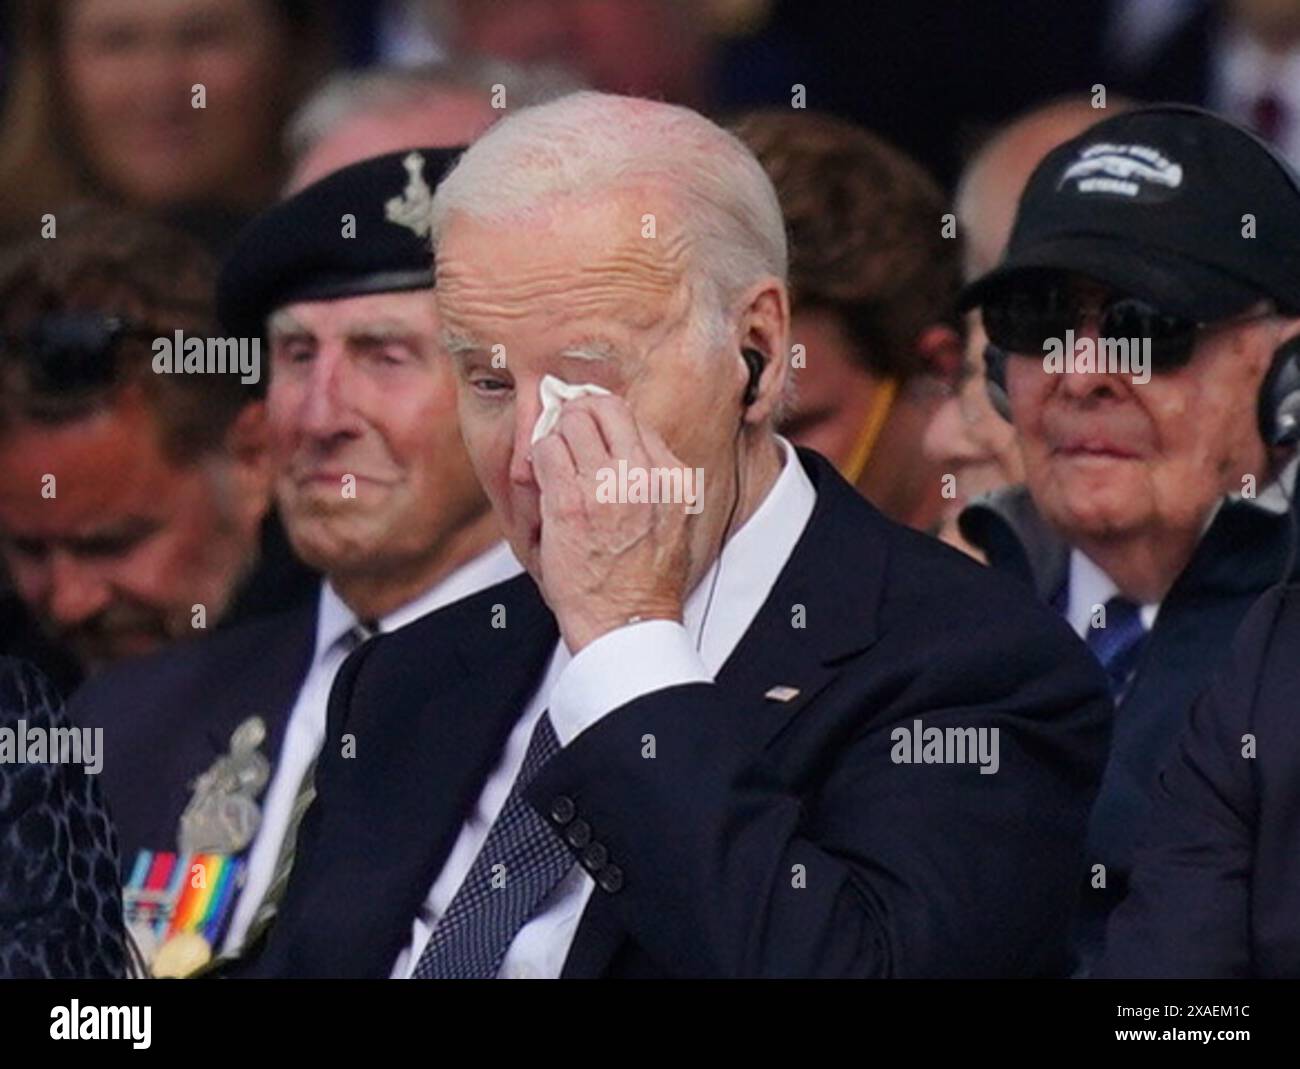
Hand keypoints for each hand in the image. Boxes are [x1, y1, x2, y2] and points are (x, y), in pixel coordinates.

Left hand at [531, 394, 692, 651]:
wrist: (627, 623)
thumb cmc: (644, 581)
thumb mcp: (672, 522)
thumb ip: (655, 482)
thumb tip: (626, 448)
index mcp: (672, 477)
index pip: (634, 420)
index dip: (606, 423)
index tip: (592, 436)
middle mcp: (644, 474)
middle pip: (604, 408)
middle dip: (580, 414)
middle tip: (567, 432)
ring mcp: (606, 486)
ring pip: (571, 422)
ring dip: (557, 438)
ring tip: (556, 465)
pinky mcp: (570, 502)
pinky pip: (546, 451)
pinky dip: (540, 459)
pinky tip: (544, 482)